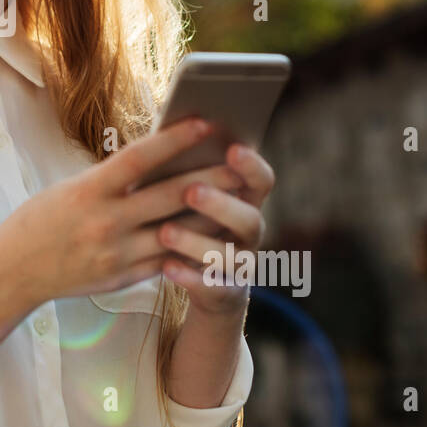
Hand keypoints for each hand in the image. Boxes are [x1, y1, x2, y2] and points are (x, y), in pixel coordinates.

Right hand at [4, 117, 246, 305]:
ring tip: (241, 198)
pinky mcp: (123, 277)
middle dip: (211, 177)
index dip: (175, 138)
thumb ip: (112, 179)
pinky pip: (167, 260)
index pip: (140, 157)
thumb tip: (155, 160)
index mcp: (89, 190)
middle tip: (243, 162)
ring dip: (213, 214)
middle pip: (170, 195)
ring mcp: (117, 253)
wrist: (14, 270)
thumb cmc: (41, 220)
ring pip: (178, 231)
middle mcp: (105, 221)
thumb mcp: (70, 188)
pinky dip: (192, 245)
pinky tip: (215, 234)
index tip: (205, 122)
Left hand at [151, 139, 275, 315]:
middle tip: (191, 191)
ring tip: (165, 231)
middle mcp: (250, 232)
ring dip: (197, 242)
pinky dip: (189, 278)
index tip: (232, 148)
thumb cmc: (188, 219)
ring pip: (229, 256)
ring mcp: (241, 265)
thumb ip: (186, 171)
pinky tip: (166, 266)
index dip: (251, 165)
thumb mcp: (189, 194)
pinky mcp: (224, 293)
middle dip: (221, 204)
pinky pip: (211, 288)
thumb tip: (165, 133)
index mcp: (246, 200)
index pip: (262, 180)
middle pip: (248, 218)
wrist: (204, 280)